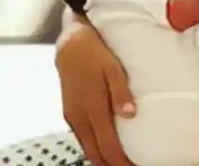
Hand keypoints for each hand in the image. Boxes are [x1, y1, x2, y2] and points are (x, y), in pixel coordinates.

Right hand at [57, 23, 135, 165]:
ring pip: (87, 149)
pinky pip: (81, 139)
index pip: (108, 147)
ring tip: (119, 162)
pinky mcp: (68, 113)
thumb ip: (121, 92)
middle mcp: (80, 116)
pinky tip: (104, 149)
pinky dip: (93, 149)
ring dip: (102, 159)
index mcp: (93, 107)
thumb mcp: (113, 68)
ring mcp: (72, 116)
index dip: (121, 163)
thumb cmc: (95, 53)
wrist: (69, 43)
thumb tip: (130, 115)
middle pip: (96, 155)